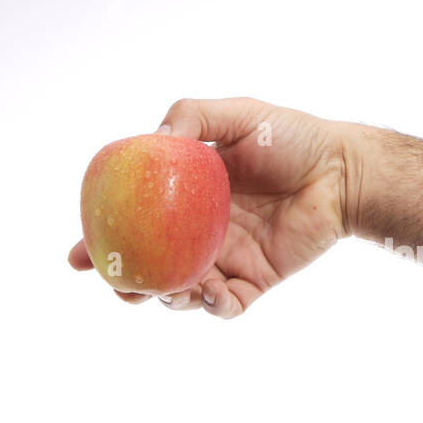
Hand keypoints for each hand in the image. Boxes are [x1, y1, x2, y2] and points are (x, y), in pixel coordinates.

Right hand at [68, 97, 351, 316]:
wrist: (342, 170)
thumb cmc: (291, 137)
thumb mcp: (235, 115)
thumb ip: (191, 119)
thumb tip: (154, 139)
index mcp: (185, 196)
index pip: (133, 222)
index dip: (102, 239)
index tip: (79, 256)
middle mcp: (200, 232)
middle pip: (151, 267)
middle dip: (127, 285)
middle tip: (120, 286)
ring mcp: (227, 259)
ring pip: (183, 293)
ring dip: (168, 298)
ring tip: (169, 289)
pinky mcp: (256, 280)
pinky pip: (226, 305)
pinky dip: (213, 307)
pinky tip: (210, 293)